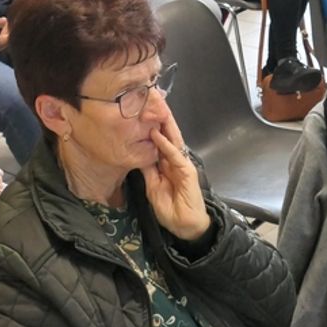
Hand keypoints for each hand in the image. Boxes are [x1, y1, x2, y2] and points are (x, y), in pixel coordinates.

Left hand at [141, 116, 210, 240]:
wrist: (185, 225)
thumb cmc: (170, 209)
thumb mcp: (152, 188)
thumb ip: (148, 171)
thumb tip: (139, 154)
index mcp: (166, 164)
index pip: (159, 141)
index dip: (152, 127)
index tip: (142, 112)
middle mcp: (175, 160)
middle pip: (168, 136)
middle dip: (161, 119)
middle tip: (152, 101)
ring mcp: (182, 164)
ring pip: (173, 140)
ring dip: (164, 125)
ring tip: (156, 109)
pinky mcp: (187, 171)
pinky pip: (175, 155)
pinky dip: (166, 145)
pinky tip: (157, 135)